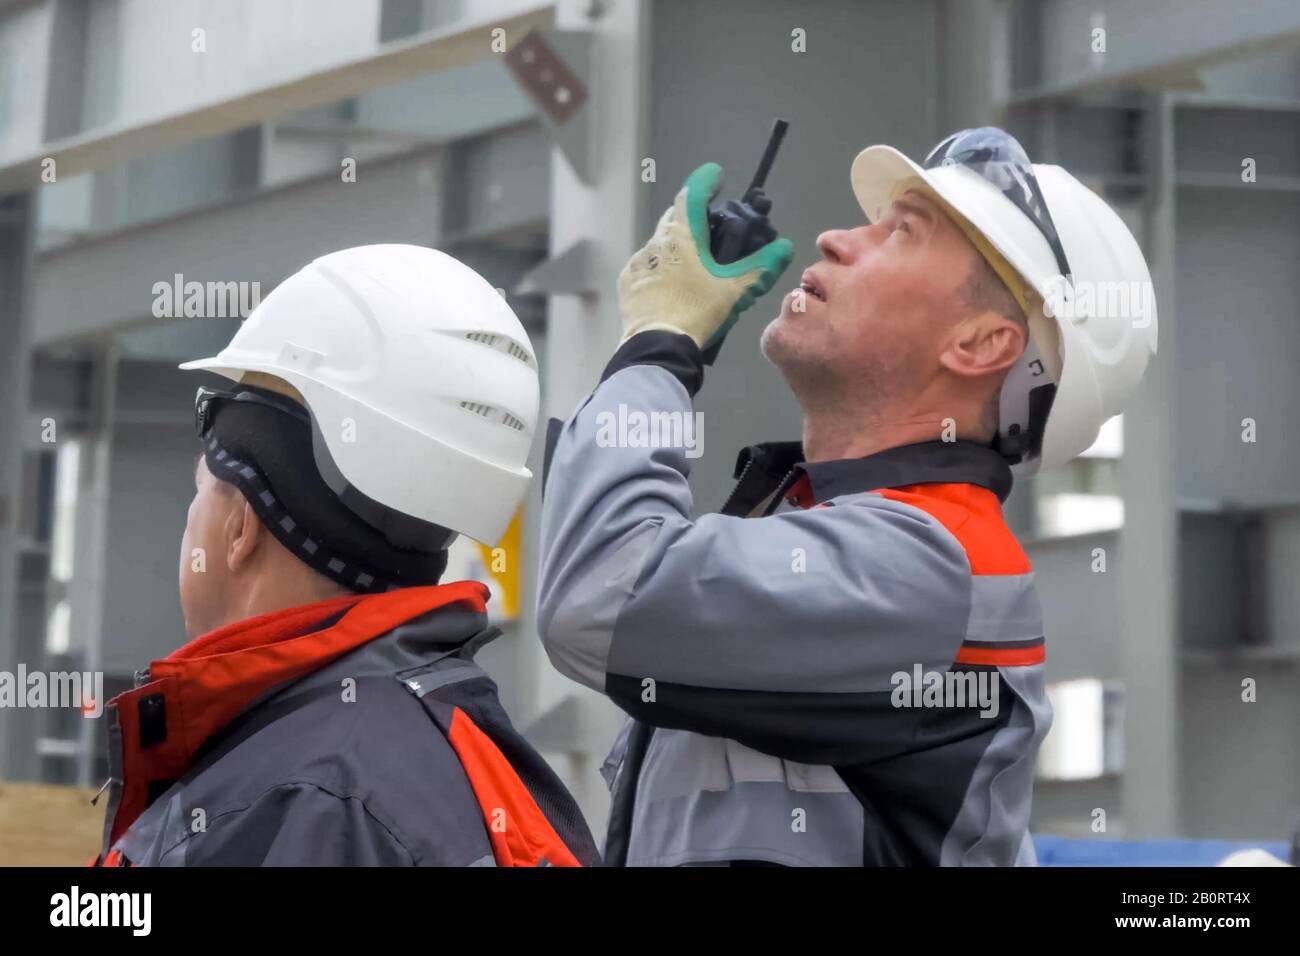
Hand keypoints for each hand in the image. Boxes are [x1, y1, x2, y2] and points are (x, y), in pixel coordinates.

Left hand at [617, 163, 792, 355]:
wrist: (657, 348)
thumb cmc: (697, 312)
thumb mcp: (734, 291)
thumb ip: (761, 267)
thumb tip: (786, 247)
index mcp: (681, 235)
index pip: (693, 194)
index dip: (706, 182)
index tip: (716, 178)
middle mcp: (655, 241)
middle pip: (675, 218)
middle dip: (691, 218)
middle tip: (708, 231)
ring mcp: (637, 262)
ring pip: (658, 244)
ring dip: (674, 248)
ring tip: (690, 268)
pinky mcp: (626, 282)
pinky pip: (644, 267)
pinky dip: (657, 269)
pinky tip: (668, 287)